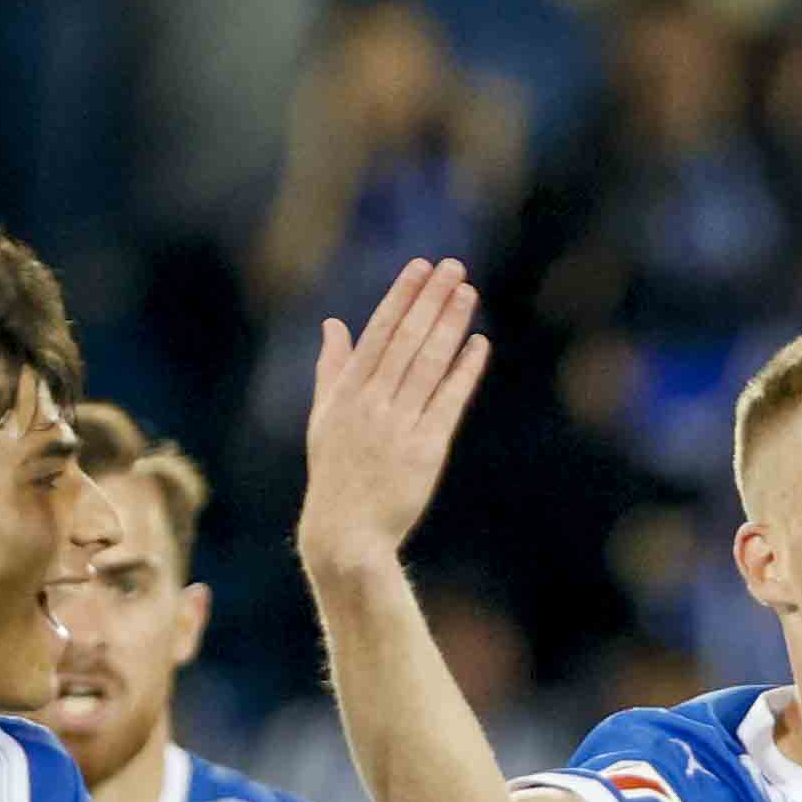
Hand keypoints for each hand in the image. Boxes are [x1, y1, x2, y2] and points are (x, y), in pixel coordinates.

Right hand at [301, 257, 491, 583]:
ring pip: (428, 364)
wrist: (346, 533)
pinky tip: (478, 344)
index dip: (402, 297)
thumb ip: (332, 369)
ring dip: (449, 325)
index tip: (420, 268)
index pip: (379, 333)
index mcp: (346, 392)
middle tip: (453, 267)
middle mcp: (372, 403)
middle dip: (431, 300)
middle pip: (407, 341)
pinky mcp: (425, 450)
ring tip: (467, 293)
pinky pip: (448, 402)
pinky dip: (463, 371)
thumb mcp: (324, 418)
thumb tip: (334, 324)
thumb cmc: (335, 474)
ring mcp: (399, 426)